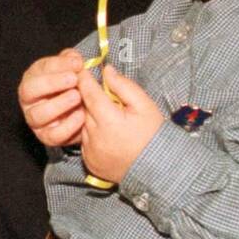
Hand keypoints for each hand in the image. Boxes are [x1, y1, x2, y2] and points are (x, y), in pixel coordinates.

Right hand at [19, 49, 86, 146]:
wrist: (80, 112)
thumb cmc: (73, 88)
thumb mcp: (71, 70)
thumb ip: (71, 61)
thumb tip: (74, 57)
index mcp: (33, 80)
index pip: (38, 70)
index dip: (57, 65)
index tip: (77, 63)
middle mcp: (29, 101)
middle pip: (29, 91)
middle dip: (52, 83)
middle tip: (73, 79)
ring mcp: (36, 120)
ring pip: (37, 115)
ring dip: (58, 104)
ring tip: (77, 97)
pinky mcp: (47, 137)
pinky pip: (53, 134)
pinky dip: (68, 125)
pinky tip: (81, 115)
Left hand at [76, 64, 163, 183]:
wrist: (157, 168)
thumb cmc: (153, 133)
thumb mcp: (144, 105)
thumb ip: (123, 86)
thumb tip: (106, 71)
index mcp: (108, 120)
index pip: (89, 93)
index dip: (84, 80)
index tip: (82, 70)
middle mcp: (94, 136)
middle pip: (84, 109)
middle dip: (90, 100)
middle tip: (106, 99)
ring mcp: (90, 150)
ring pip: (83, 125)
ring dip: (92, 119)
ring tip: (111, 121)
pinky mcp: (89, 161)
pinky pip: (85, 141)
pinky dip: (92, 135)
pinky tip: (108, 136)